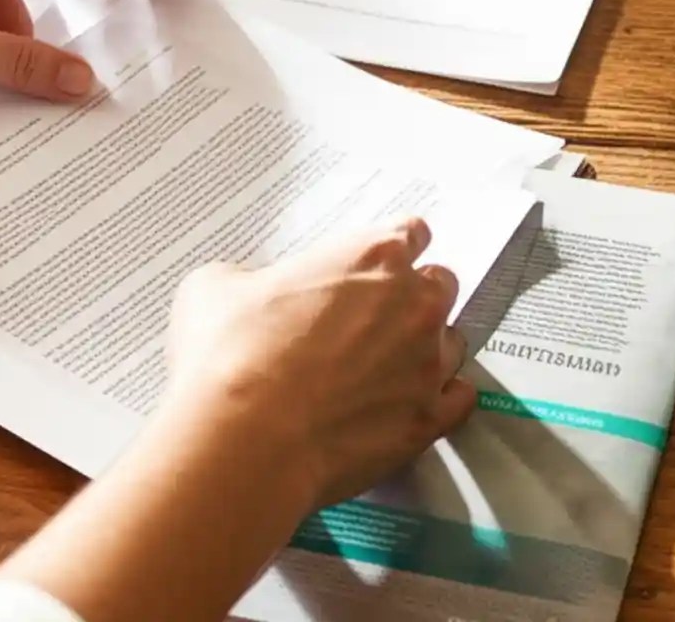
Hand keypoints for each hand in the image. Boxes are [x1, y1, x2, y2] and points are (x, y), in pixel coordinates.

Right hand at [165, 218, 477, 508]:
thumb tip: (253, 293)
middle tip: (377, 319)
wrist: (245, 440)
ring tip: (387, 371)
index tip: (380, 264)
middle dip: (415, 297)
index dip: (393, 249)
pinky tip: (412, 404)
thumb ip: (253, 279)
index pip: (410, 233)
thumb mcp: (215, 288)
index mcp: (372, 256)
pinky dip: (441, 399)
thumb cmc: (228, 357)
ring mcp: (429, 362)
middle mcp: (415, 303)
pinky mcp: (430, 419)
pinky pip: (459, 398)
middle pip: (441, 285)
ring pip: (453, 343)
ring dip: (427, 350)